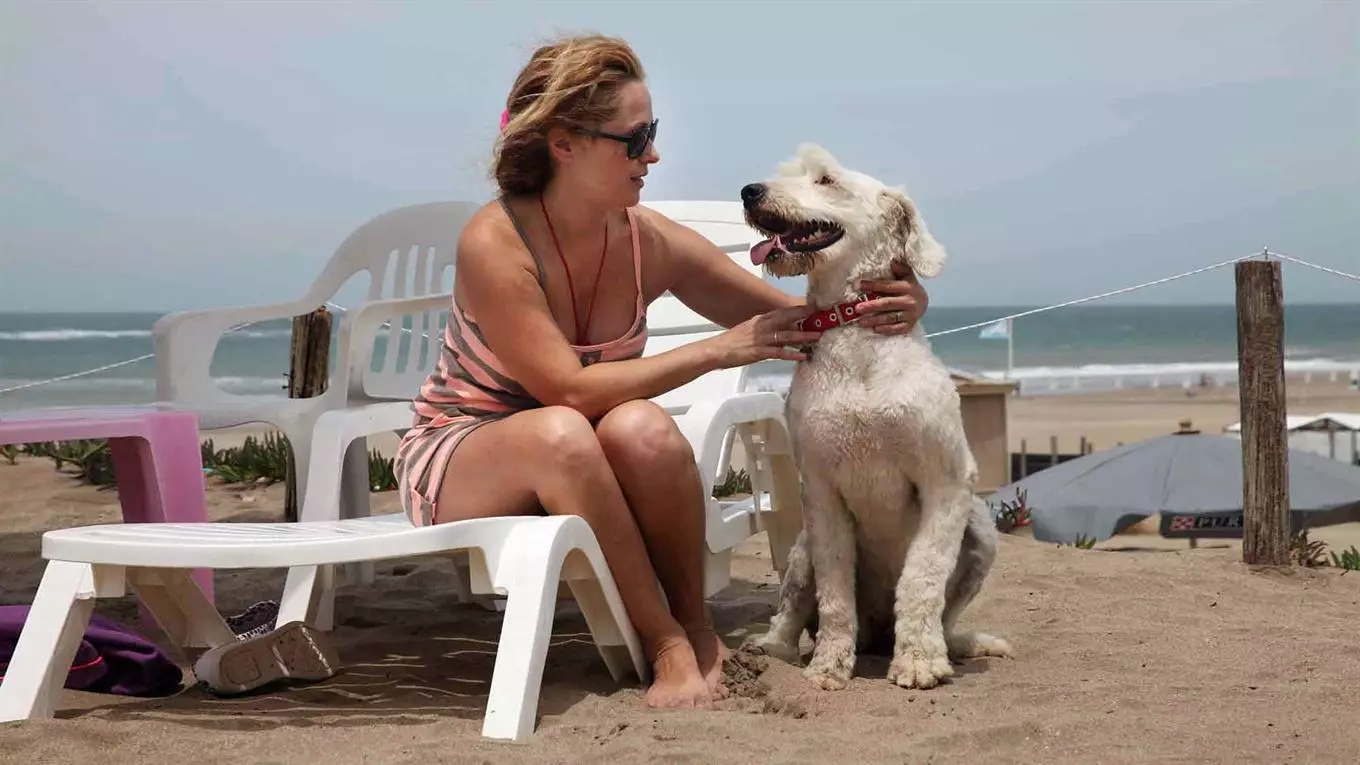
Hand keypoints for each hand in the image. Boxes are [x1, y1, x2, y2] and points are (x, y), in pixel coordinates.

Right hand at [706, 304, 823, 367]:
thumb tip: (777, 330)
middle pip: (786, 318)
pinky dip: (791, 354)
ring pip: (786, 336)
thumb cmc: (731, 342)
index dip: (797, 308)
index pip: (781, 311)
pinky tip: (802, 356)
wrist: (716, 351)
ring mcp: (761, 339)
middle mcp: (762, 326)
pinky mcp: (759, 352)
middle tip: (819, 314)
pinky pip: (779, 353)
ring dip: (803, 336)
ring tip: (817, 336)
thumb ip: (762, 328)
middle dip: (803, 316)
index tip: (811, 306)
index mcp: (759, 320)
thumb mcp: (748, 330)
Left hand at [855, 261, 929, 334]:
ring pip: (891, 318)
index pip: (888, 286)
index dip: (874, 285)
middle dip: (872, 306)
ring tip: (861, 321)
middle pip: (888, 304)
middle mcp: (909, 301)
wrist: (925, 303)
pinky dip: (887, 329)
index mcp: (907, 287)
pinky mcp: (910, 325)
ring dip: (875, 320)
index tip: (860, 286)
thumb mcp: (907, 276)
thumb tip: (892, 261)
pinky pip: (897, 328)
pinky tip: (875, 329)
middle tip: (857, 308)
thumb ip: (900, 269)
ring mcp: (910, 315)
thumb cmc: (910, 287)